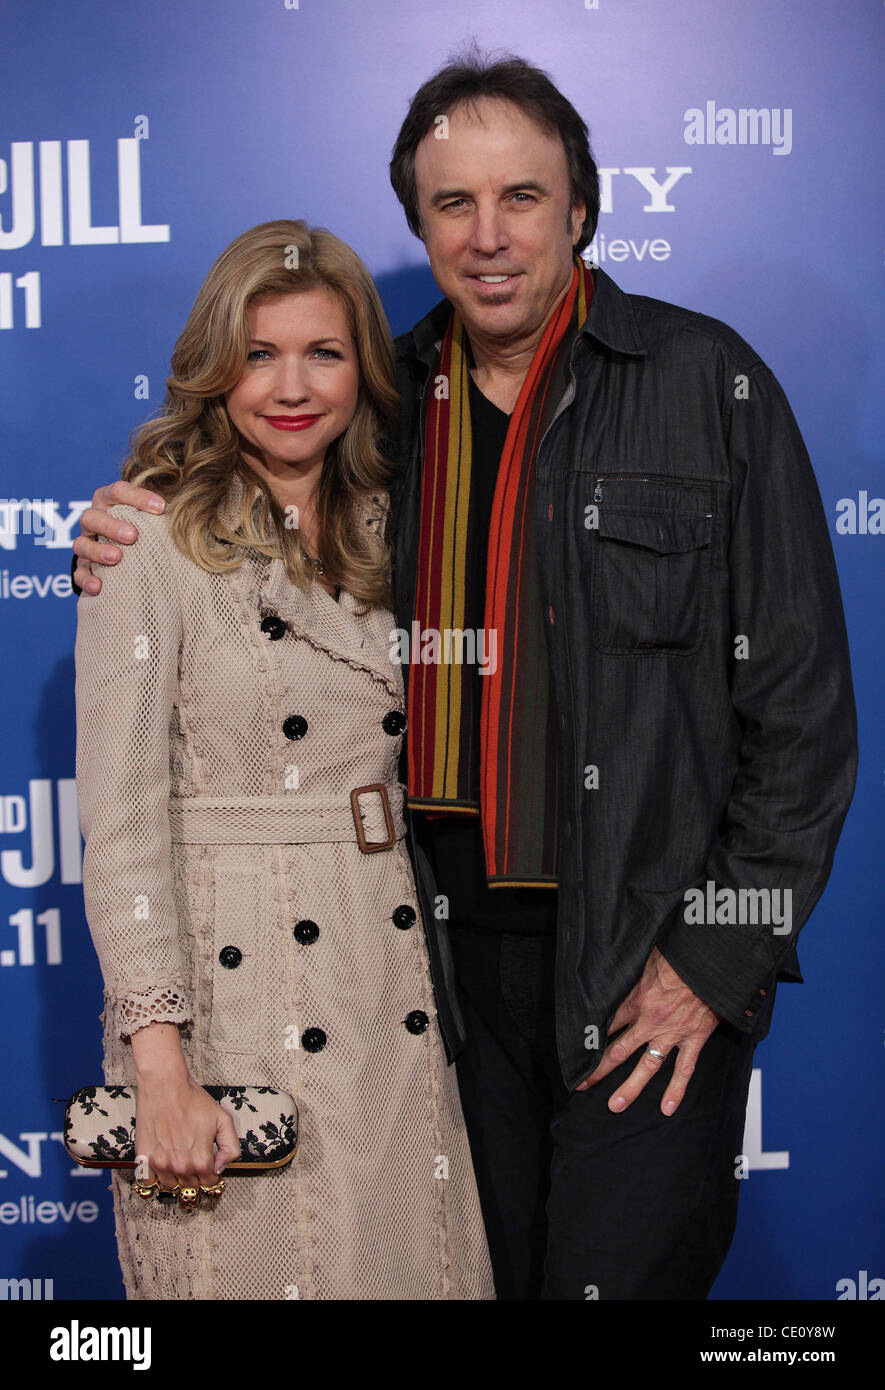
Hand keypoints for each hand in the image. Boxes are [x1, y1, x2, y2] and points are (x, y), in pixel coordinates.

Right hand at [73, 480, 164, 595]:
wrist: (123, 552)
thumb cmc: (144, 528)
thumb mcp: (152, 516)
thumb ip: (164, 511)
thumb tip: (197, 508)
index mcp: (109, 502)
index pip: (117, 491)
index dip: (137, 496)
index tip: (161, 507)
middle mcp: (93, 521)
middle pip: (92, 517)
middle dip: (112, 525)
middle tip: (133, 535)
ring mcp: (86, 544)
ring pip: (81, 545)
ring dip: (98, 551)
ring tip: (117, 558)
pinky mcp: (83, 568)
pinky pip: (79, 574)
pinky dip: (87, 580)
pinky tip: (99, 587)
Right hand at [134, 1072, 240, 1191]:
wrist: (165, 1086)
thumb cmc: (193, 1100)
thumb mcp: (223, 1119)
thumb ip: (230, 1147)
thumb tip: (220, 1168)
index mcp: (201, 1160)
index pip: (210, 1184)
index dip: (213, 1177)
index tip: (210, 1169)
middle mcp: (180, 1167)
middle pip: (191, 1187)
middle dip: (196, 1179)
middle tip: (195, 1164)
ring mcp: (160, 1165)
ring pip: (170, 1188)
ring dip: (176, 1180)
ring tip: (179, 1165)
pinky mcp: (144, 1159)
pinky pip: (148, 1184)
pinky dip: (154, 1180)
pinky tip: (161, 1168)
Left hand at [577, 947, 720, 1115]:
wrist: (710, 963)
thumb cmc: (679, 956)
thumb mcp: (646, 957)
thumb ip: (630, 969)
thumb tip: (612, 964)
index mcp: (636, 1000)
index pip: (607, 1024)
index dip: (591, 1038)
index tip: (577, 1050)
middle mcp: (650, 1022)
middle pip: (619, 1050)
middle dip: (599, 1069)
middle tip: (582, 1085)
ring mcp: (672, 1034)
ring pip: (647, 1066)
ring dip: (630, 1087)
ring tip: (615, 1105)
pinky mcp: (693, 1039)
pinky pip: (684, 1069)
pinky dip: (676, 1090)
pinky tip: (666, 1108)